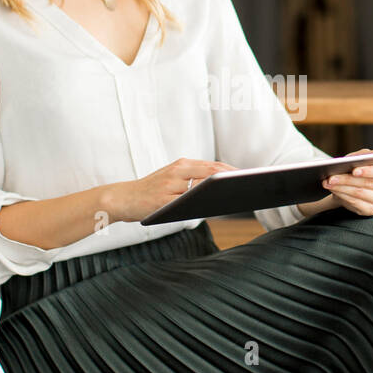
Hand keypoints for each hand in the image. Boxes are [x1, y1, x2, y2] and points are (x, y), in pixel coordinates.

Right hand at [105, 157, 236, 223]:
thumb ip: (192, 182)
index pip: (212, 166)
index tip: (248, 176)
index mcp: (181, 165)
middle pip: (211, 172)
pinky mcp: (163, 199)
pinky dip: (201, 202)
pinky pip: (186, 201)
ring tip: (237, 195)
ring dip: (219, 190)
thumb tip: (218, 192)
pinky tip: (213, 207)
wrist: (123, 198)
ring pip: (201, 186)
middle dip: (231, 177)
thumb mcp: (172, 181)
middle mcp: (177, 171)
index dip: (231, 171)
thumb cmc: (151, 192)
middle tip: (249, 184)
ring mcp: (170, 185)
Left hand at [300, 147, 372, 217]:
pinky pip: (356, 204)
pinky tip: (333, 190)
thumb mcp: (362, 156)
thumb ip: (365, 155)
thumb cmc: (361, 166)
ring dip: (342, 188)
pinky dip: (342, 196)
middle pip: (371, 184)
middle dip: (349, 180)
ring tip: (328, 182)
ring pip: (361, 194)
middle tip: (331, 177)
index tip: (354, 170)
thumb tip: (365, 157)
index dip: (370, 171)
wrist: (355, 182)